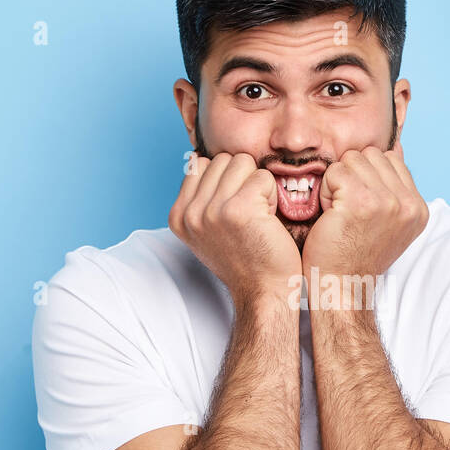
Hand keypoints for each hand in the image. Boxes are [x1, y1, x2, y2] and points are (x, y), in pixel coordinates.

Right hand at [169, 152, 301, 308]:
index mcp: (178, 216)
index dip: (224, 180)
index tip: (232, 210)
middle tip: (249, 214)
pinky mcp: (238, 209)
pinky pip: (262, 176)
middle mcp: (190, 213)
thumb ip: (200, 197)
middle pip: (222, 159)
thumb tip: (198, 157)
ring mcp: (211, 211)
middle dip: (241, 180)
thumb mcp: (208, 229)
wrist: (264, 291)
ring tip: (258, 215)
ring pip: (242, 162)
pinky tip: (268, 219)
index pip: (200, 163)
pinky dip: (271, 195)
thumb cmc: (245, 259)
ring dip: (257, 185)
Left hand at [303, 139, 427, 279]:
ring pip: (352, 159)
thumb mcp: (388, 220)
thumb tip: (397, 146)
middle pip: (371, 154)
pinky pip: (335, 171)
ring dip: (338, 183)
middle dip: (353, 176)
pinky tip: (331, 215)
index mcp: (417, 207)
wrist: (341, 286)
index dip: (368, 176)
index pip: (391, 158)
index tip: (362, 207)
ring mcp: (388, 202)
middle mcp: (408, 204)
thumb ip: (395, 184)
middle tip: (348, 211)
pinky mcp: (361, 201)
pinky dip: (326, 191)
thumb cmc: (355, 254)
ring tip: (340, 213)